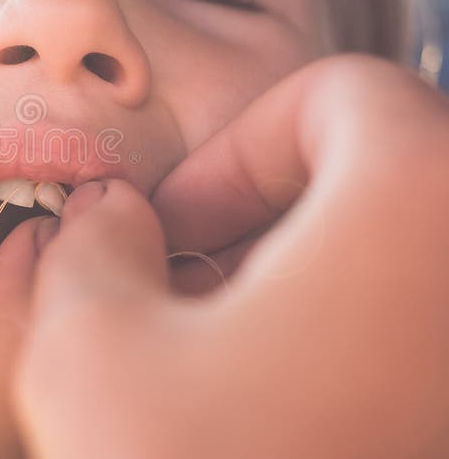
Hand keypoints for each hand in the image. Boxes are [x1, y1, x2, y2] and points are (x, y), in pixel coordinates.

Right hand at [14, 54, 448, 457]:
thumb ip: (93, 241)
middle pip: (376, 175)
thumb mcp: (92, 347)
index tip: (176, 225)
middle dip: (261, 216)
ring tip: (207, 354)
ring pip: (389, 258)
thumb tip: (107, 212)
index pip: (344, 94)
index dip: (236, 146)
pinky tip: (254, 396)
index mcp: (416, 213)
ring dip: (290, 282)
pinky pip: (404, 330)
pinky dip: (327, 339)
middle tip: (185, 285)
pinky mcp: (444, 412)